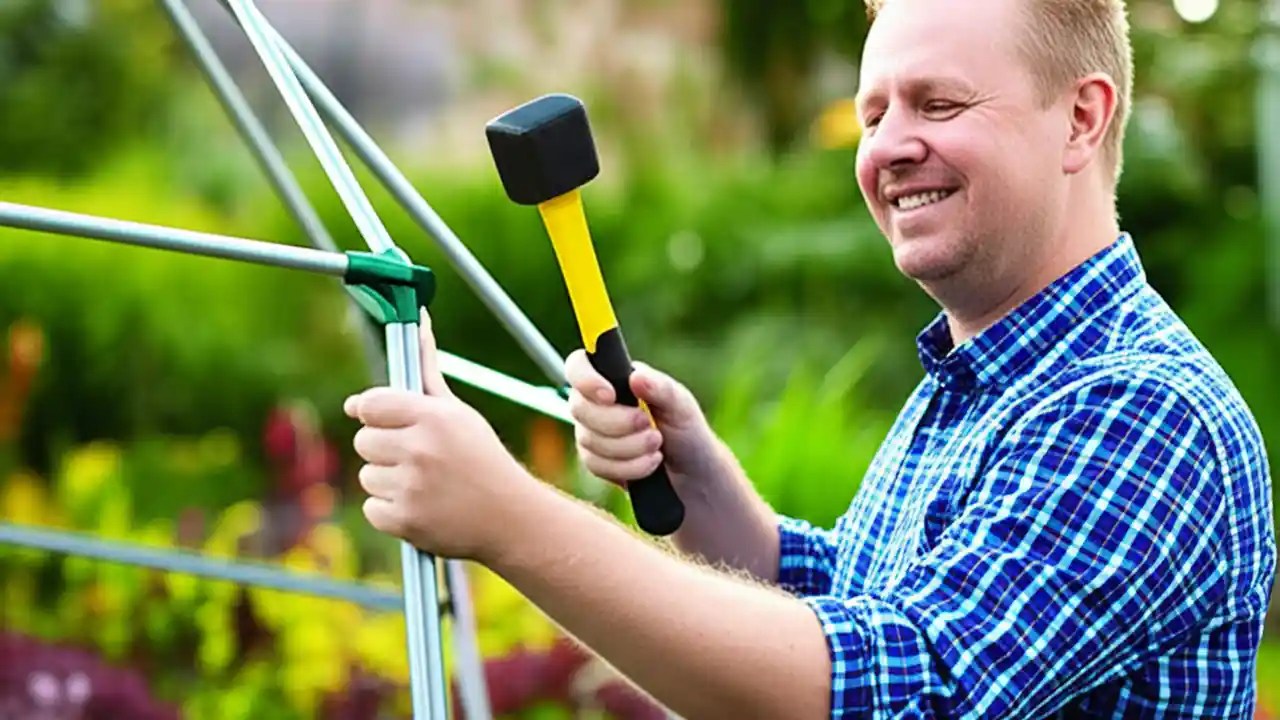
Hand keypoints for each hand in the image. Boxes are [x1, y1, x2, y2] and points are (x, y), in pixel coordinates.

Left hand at [344, 309, 532, 560]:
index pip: (370, 405)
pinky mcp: (405, 521)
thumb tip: (418, 321)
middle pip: (362, 442)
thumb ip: (428, 370)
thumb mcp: (458, 412)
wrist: (511, 517)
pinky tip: (420, 506)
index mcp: (433, 417)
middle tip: (415, 457)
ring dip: (387, 481)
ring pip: (366, 476)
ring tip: (424, 484)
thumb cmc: (482, 457)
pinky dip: (390, 511)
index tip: (381, 421)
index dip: (372, 414)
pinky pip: (372, 508)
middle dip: (382, 449)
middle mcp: (420, 450)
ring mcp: (411, 488)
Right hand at [565, 350, 716, 488]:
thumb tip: (636, 377)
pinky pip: (597, 465)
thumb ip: (660, 388)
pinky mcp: (595, 460)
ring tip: (657, 444)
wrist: (692, 472)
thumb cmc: (686, 430)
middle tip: (649, 425)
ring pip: (589, 440)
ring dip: (629, 447)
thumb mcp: (682, 405)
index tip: (610, 396)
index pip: (578, 365)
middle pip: (580, 407)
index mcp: (615, 377)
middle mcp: (597, 402)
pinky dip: (628, 467)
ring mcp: (592, 432)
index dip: (585, 379)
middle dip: (617, 422)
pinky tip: (649, 462)